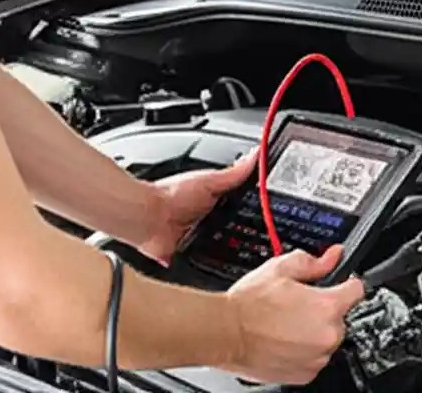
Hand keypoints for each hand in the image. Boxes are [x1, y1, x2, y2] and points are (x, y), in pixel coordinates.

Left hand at [137, 149, 258, 264]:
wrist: (147, 218)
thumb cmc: (171, 195)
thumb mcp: (210, 181)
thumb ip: (234, 173)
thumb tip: (256, 154)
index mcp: (215, 202)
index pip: (244, 207)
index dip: (259, 211)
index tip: (274, 212)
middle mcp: (209, 221)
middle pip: (238, 230)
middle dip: (249, 234)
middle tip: (264, 236)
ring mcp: (201, 240)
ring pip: (227, 249)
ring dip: (233, 251)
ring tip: (248, 253)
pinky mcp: (193, 258)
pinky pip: (210, 265)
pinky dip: (217, 268)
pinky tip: (227, 267)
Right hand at [223, 246, 365, 383]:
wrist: (224, 333)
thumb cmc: (248, 305)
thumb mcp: (282, 269)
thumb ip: (314, 262)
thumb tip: (333, 256)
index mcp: (328, 306)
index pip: (356, 290)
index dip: (346, 284)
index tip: (339, 285)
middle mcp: (328, 334)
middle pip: (340, 317)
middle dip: (324, 310)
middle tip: (298, 306)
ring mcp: (317, 357)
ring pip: (326, 339)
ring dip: (314, 332)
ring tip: (286, 324)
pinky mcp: (304, 374)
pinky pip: (313, 359)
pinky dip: (303, 351)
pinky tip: (283, 340)